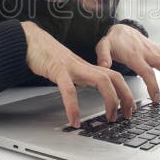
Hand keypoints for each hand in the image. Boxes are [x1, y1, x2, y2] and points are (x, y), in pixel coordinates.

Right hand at [21, 21, 135, 127]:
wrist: (30, 40)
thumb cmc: (49, 56)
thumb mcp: (70, 69)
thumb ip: (80, 79)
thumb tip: (88, 94)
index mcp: (88, 67)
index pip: (115, 77)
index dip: (126, 92)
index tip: (129, 109)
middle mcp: (85, 66)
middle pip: (115, 77)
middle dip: (125, 97)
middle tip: (125, 116)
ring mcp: (73, 67)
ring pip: (101, 81)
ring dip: (109, 100)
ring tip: (108, 118)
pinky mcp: (57, 69)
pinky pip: (69, 89)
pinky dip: (73, 106)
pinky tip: (74, 120)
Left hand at [95, 23, 159, 102]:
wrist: (123, 30)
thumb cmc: (114, 41)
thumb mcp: (103, 46)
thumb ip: (102, 55)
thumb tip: (104, 65)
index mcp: (135, 55)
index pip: (148, 72)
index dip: (154, 86)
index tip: (155, 99)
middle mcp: (149, 52)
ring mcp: (157, 51)